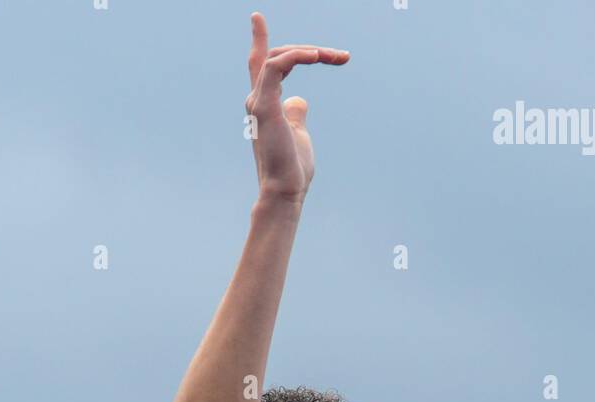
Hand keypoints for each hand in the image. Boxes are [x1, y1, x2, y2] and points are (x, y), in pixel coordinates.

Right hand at [245, 11, 348, 203]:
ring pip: (277, 57)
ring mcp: (258, 102)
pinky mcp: (264, 106)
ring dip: (307, 52)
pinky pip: (276, 66)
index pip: (261, 65)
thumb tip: (299, 99)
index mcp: (264, 104)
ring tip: (333, 57)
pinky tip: (316, 56)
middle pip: (276, 56)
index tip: (257, 17)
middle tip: (338, 56)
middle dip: (308, 50)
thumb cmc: (292, 169)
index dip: (259, 39)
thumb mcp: (298, 133)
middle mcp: (256, 99)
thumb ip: (296, 113)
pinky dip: (296, 56)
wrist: (285, 191)